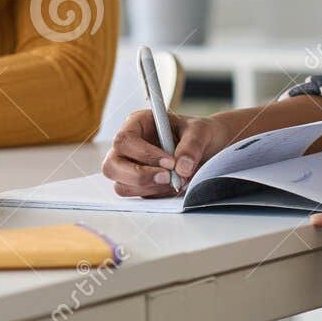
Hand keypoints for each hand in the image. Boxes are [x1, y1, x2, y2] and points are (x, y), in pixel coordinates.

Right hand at [101, 109, 230, 197]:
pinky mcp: (140, 185)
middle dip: (139, 176)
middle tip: (168, 178)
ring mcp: (131, 167)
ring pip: (122, 186)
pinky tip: (174, 185)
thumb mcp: (200, 131)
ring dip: (149, 187)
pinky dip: (157, 194)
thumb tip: (181, 167)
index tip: (170, 162)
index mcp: (137, 124)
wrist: (208, 148)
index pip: (124, 140)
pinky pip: (138, 196)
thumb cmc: (199, 133)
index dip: (144, 154)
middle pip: (112, 166)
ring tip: (176, 181)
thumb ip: (191, 146)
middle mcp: (129, 146)